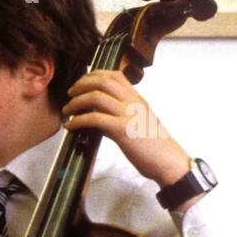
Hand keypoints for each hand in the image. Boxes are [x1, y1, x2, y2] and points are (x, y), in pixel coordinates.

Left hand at [62, 69, 190, 187]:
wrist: (169, 162)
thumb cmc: (153, 147)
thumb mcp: (138, 124)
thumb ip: (119, 116)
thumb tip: (97, 116)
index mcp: (137, 99)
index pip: (115, 75)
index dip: (94, 75)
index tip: (81, 83)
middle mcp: (133, 102)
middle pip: (102, 81)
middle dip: (80, 84)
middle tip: (70, 93)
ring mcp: (129, 114)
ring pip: (96, 96)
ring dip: (75, 102)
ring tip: (67, 110)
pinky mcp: (123, 129)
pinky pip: (94, 118)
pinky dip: (78, 120)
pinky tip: (71, 126)